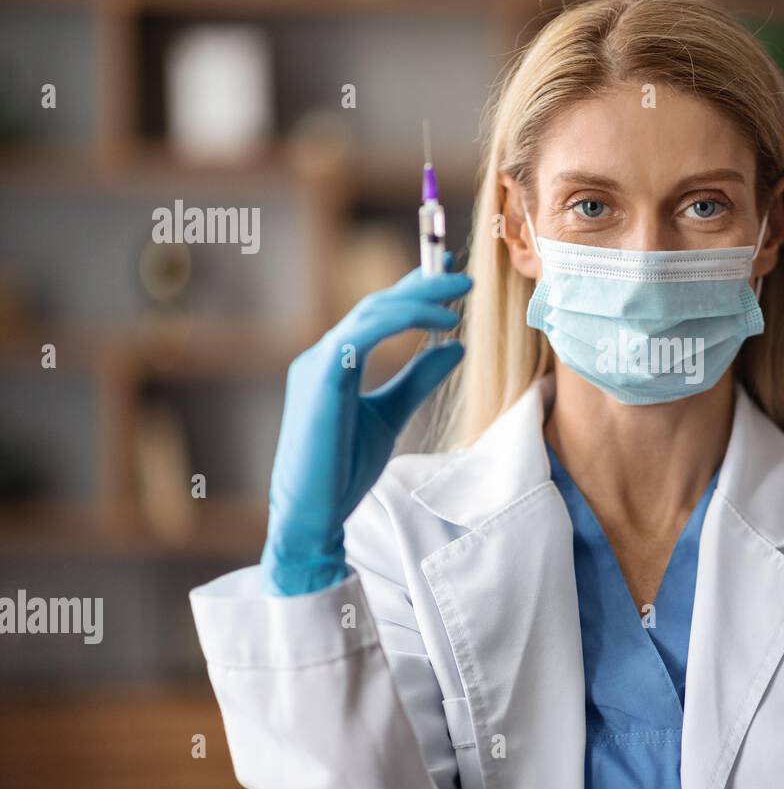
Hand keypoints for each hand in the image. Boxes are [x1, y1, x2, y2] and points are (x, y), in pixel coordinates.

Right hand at [260, 263, 471, 594]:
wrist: (313, 513)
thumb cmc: (342, 470)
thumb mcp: (390, 415)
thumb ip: (418, 381)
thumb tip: (455, 348)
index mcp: (335, 362)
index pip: (377, 312)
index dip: (413, 289)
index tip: (450, 276)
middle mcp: (321, 355)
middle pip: (377, 304)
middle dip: (422, 284)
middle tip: (465, 274)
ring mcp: (317, 364)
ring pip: (371, 312)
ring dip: (420, 297)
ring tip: (461, 292)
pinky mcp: (320, 379)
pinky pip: (362, 334)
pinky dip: (403, 321)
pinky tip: (442, 323)